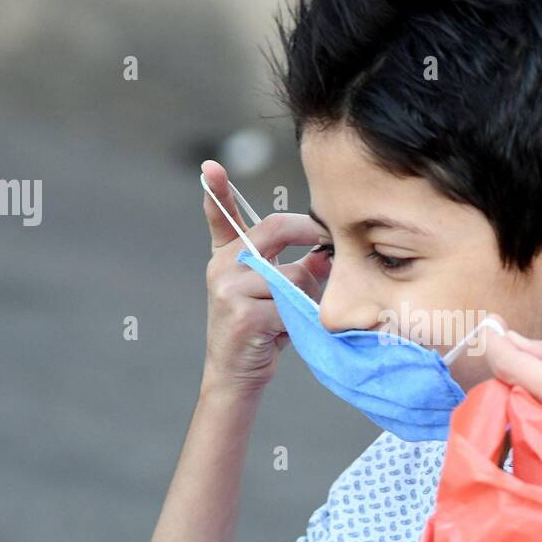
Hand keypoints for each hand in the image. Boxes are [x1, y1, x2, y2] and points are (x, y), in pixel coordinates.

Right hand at [198, 160, 331, 396]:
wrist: (236, 375)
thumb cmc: (263, 329)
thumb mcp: (279, 291)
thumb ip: (299, 265)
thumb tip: (329, 249)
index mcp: (227, 255)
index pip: (222, 216)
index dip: (217, 191)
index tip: (211, 167)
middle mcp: (221, 266)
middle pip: (276, 230)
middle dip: (310, 234)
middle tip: (331, 244)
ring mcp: (228, 289)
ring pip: (294, 273)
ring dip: (309, 293)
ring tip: (295, 313)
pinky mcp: (243, 314)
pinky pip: (293, 304)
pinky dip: (301, 318)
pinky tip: (285, 332)